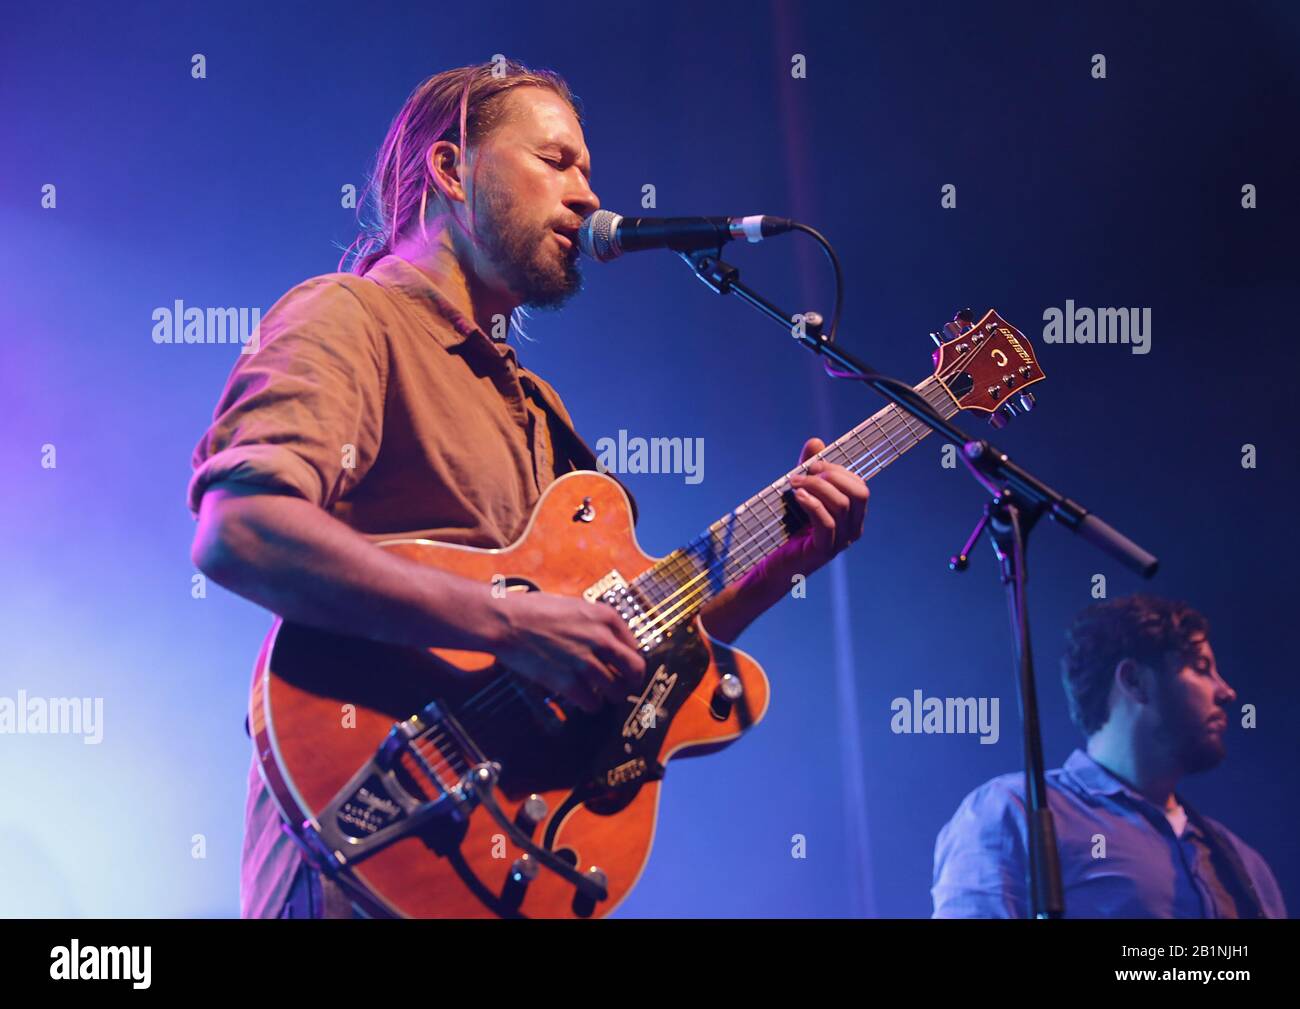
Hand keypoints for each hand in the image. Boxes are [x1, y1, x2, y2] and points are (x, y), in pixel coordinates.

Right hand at [494, 591, 647, 713]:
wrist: (506, 622)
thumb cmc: (534, 610)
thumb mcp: (574, 605)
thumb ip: (596, 622)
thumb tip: (610, 641)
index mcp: (605, 616)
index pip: (635, 646)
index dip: (629, 660)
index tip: (623, 667)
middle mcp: (601, 638)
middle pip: (635, 670)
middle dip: (631, 681)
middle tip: (623, 686)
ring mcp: (586, 662)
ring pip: (617, 691)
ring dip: (610, 696)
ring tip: (600, 695)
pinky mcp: (569, 682)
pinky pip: (593, 704)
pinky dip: (590, 705)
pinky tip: (583, 700)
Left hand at [773, 437, 869, 578]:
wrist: (773, 566)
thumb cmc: (789, 530)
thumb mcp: (801, 494)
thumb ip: (810, 470)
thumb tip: (816, 442)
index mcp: (853, 517)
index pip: (859, 486)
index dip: (838, 470)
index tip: (813, 463)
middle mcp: (852, 530)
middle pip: (859, 493)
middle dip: (833, 475)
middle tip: (805, 471)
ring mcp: (840, 542)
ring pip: (841, 504)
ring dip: (816, 486)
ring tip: (793, 481)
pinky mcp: (823, 550)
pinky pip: (826, 522)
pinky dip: (812, 504)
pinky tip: (797, 495)